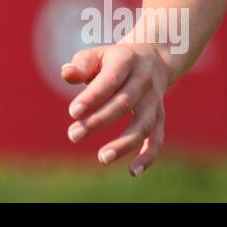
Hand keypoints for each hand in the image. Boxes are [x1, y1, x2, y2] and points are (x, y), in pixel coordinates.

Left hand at [61, 42, 170, 176]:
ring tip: (102, 158)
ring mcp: (155, 100)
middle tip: (73, 135)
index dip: (92, 97)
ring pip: (143, 125)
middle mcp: (144, 80)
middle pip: (124, 103)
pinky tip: (132, 171)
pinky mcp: (160, 116)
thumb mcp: (97, 55)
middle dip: (98, 121)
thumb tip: (66, 74)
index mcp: (126, 60)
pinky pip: (157, 138)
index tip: (72, 113)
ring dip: (124, 144)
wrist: (152, 57)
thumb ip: (81, 65)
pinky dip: (148, 156)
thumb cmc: (113, 59)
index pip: (109, 81)